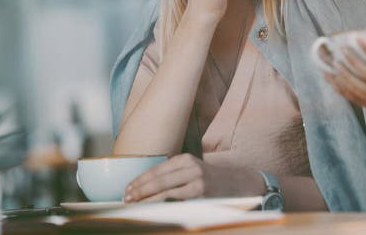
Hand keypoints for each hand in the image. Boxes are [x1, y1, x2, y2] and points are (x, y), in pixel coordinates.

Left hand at [123, 153, 263, 201]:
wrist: (239, 184)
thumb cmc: (211, 181)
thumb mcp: (193, 171)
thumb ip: (174, 175)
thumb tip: (146, 187)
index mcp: (186, 158)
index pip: (156, 169)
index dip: (139, 180)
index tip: (127, 189)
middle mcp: (190, 165)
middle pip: (157, 178)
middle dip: (138, 189)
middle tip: (126, 199)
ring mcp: (196, 178)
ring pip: (164, 188)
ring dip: (145, 197)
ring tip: (134, 204)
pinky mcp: (201, 191)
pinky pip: (175, 197)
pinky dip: (160, 202)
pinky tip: (151, 206)